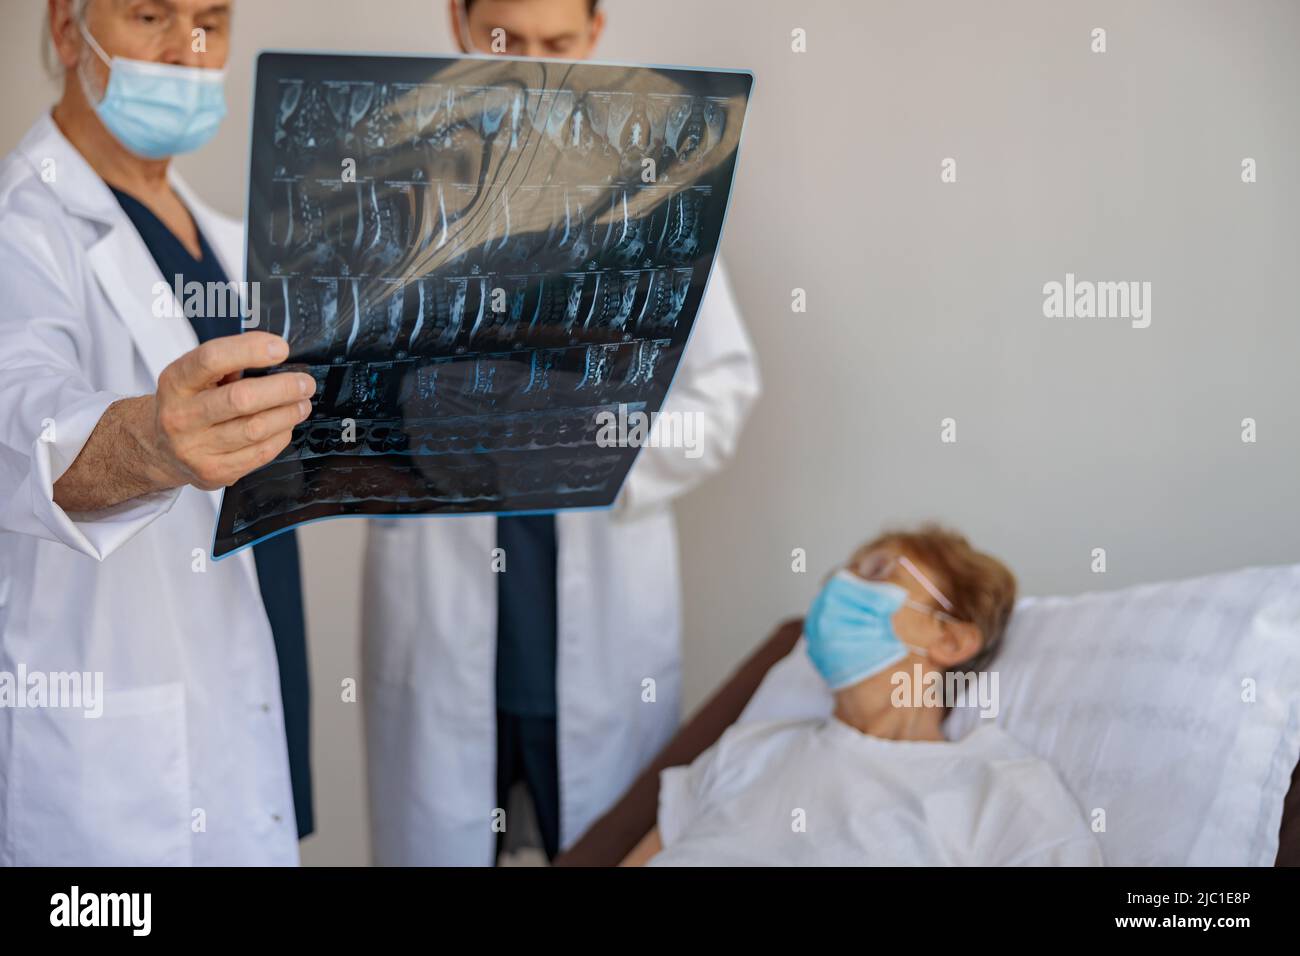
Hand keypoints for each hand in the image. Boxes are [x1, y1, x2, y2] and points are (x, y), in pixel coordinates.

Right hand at [145, 332, 315, 491]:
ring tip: (301, 404)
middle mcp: (180, 416)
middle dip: (283, 389)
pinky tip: (285, 426)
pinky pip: (259, 454)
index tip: (280, 348)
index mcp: (175, 382)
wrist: (161, 449)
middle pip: (241, 399)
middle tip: (305, 383)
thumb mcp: (194, 376)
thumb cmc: (189, 403)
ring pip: (255, 429)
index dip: (250, 350)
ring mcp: (195, 448)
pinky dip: (280, 437)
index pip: (212, 359)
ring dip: (288, 414)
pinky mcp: (213, 473)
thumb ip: (228, 363)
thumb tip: (275, 355)